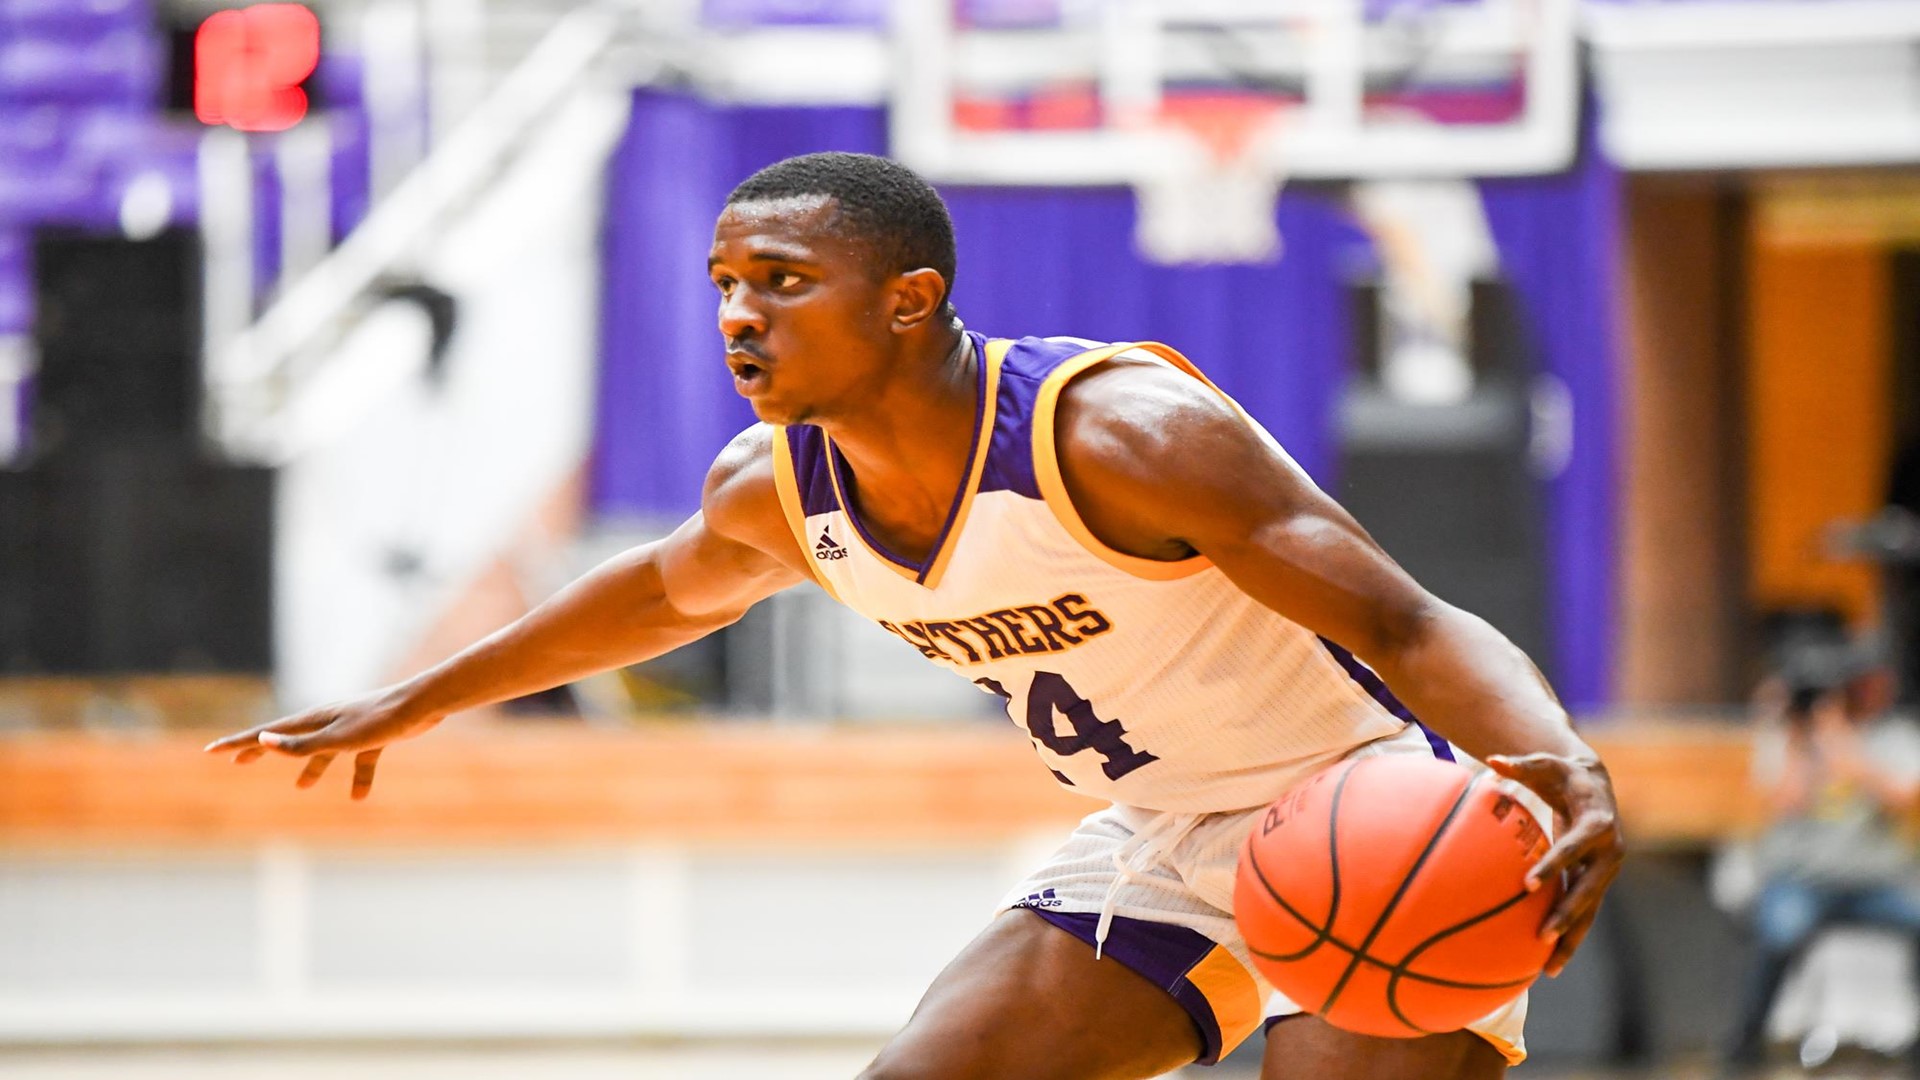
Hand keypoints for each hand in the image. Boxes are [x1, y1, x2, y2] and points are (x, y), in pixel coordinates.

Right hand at [201, 688, 444, 799]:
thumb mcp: (338, 739)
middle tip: (237, 761)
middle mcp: (328, 720)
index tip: (212, 751)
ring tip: (301, 788)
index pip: (267, 734)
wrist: (422, 704)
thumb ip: (302, 745)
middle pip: (288, 738)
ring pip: (323, 751)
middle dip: (262, 750)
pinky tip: (359, 798)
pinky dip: (357, 777)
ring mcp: (351, 727)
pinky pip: (359, 760)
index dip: (239, 743)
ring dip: (311, 768)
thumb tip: (263, 742)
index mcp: (314, 719)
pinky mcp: (374, 735)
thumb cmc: (380, 719)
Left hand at [1486, 752, 1624, 977]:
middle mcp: (1608, 853)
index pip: (1574, 848)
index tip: (1530, 884)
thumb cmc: (1563, 774)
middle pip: (1589, 889)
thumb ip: (1520, 764)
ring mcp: (1604, 872)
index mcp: (1596, 824)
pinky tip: (1548, 963)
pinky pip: (1585, 914)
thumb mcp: (1545, 764)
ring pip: (1590, 911)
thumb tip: (1492, 759)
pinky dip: (1570, 936)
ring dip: (1571, 938)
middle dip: (1569, 914)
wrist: (1597, 786)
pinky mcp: (1596, 883)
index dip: (1555, 865)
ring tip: (1548, 968)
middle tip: (1543, 935)